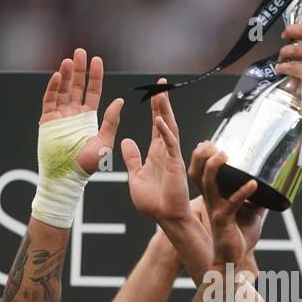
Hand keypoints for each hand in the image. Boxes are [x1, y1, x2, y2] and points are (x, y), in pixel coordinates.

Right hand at [41, 48, 123, 175]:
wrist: (67, 176)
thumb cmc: (87, 164)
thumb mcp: (104, 141)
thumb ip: (111, 121)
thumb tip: (120, 100)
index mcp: (88, 117)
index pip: (92, 91)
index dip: (94, 76)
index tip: (97, 60)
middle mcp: (74, 113)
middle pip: (77, 86)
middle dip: (79, 69)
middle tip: (80, 52)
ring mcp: (60, 116)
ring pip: (63, 90)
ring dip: (65, 75)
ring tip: (69, 61)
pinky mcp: (47, 121)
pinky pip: (49, 101)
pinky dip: (53, 88)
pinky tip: (57, 76)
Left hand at [124, 82, 191, 224]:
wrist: (165, 218)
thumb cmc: (153, 202)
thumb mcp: (135, 176)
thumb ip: (132, 159)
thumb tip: (126, 141)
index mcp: (156, 153)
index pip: (156, 125)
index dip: (155, 108)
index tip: (154, 92)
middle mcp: (166, 151)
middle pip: (164, 121)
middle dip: (162, 102)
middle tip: (161, 83)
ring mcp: (172, 156)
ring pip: (169, 128)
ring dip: (165, 110)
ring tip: (162, 93)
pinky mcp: (175, 164)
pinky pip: (170, 144)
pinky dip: (165, 131)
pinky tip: (159, 119)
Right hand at [195, 144, 257, 267]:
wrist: (232, 259)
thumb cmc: (238, 237)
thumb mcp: (250, 213)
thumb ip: (256, 199)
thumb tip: (270, 187)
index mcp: (213, 197)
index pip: (201, 173)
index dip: (201, 158)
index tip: (207, 142)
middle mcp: (211, 201)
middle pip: (199, 174)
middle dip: (202, 157)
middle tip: (210, 142)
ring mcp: (216, 209)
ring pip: (210, 184)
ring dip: (216, 168)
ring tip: (225, 154)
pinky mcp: (224, 220)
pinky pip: (233, 203)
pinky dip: (243, 193)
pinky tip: (254, 184)